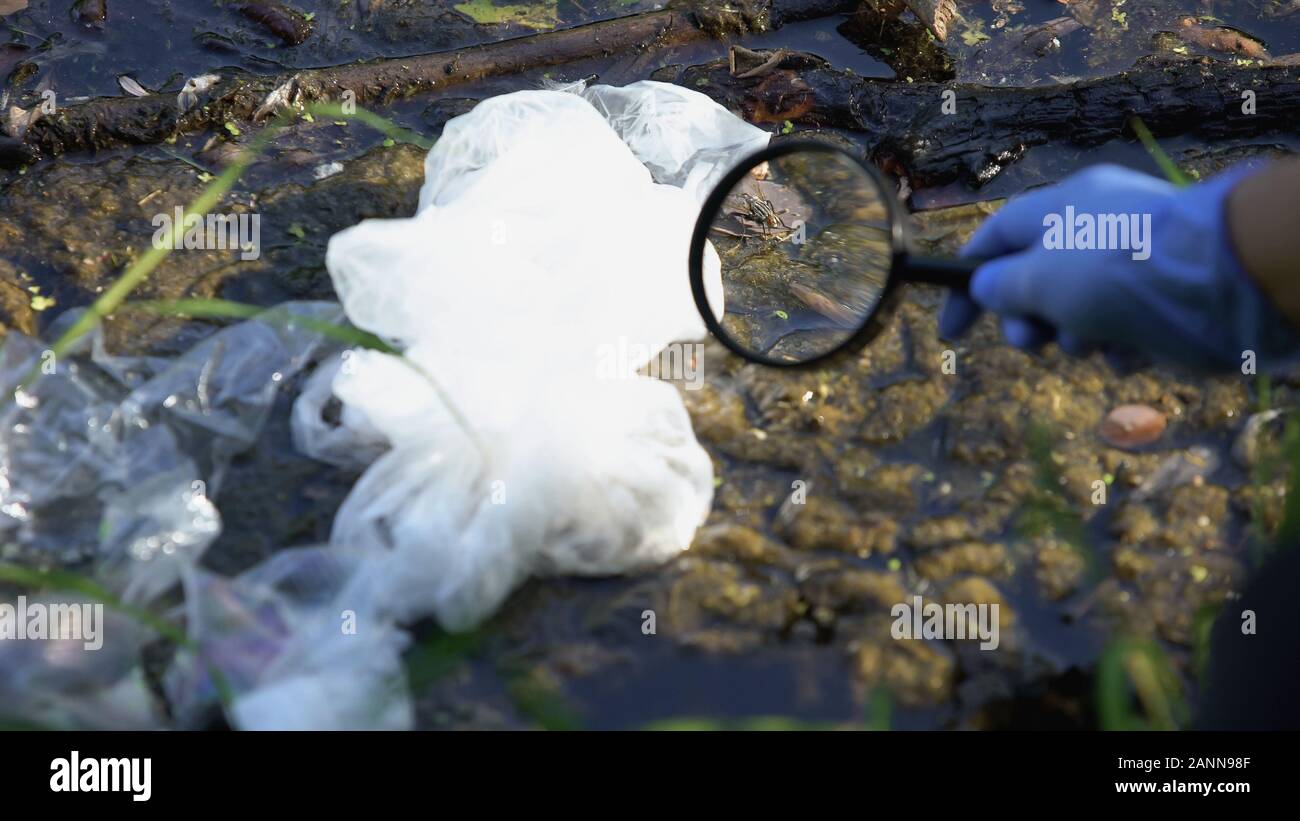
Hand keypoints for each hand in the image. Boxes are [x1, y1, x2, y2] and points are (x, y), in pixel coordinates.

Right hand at [939, 163, 1298, 370]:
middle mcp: (1096, 228)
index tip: (952, 332)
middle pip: (1037, 281)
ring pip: (1078, 311)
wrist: (1221, 282)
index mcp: (1061, 207)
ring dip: (1075, 337)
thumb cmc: (1116, 271)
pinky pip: (1121, 326)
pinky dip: (1117, 345)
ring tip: (1094, 344)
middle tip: (1033, 343)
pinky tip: (1128, 353)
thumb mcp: (1039, 277)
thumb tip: (985, 288)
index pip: (996, 240)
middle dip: (1028, 320)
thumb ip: (1001, 286)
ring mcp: (1132, 263)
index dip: (966, 286)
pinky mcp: (1165, 297)